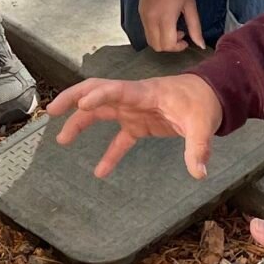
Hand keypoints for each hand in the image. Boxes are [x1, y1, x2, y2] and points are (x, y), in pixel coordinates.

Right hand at [49, 72, 221, 179]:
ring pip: (100, 113)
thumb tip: (199, 173)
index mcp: (145, 93)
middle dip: (73, 98)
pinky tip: (99, 172)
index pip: (116, 90)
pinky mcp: (139, 124)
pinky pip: (119, 139)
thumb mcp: (203, 124)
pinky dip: (109, 154)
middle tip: (52, 111)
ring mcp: (134, 111)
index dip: (99, 95)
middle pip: (96, 92)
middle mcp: (133, 98)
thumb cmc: (204, 104)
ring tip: (62, 139)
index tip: (82, 104)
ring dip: (80, 123)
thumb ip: (198, 148)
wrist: (212, 97)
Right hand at [136, 0, 204, 53]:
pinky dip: (156, 33)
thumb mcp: (190, 5)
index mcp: (165, 18)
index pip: (167, 45)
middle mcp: (151, 20)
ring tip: (172, 27)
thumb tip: (200, 45)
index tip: (186, 39)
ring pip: (150, 41)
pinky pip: (146, 31)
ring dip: (162, 40)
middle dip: (170, 46)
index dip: (178, 47)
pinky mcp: (140, 13)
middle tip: (179, 34)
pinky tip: (165, 21)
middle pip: (156, 46)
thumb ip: (195, 28)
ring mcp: (144, 17)